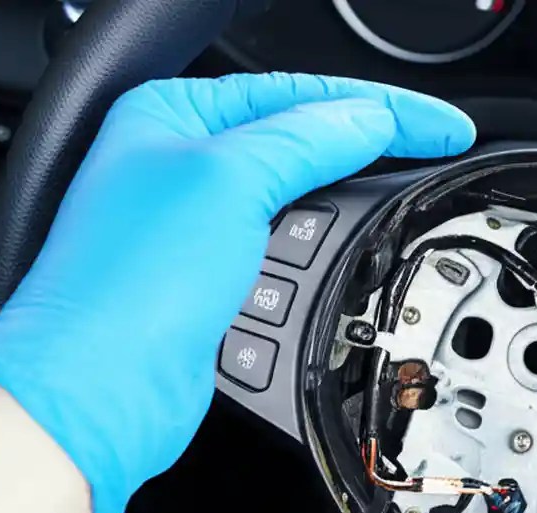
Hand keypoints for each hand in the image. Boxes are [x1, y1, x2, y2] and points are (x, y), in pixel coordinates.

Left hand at [0, 73, 475, 512]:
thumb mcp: (231, 181)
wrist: (96, 392)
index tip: (439, 125)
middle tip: (437, 151)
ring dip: (344, 210)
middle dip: (368, 151)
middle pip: (301, 142)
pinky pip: (287, 255)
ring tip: (401, 200)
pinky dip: (321, 257)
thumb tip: (368, 119)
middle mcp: (180, 166)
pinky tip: (348, 257)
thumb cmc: (126, 285)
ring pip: (299, 202)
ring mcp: (197, 228)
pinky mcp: (214, 284)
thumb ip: (309, 140)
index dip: (379, 108)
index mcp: (173, 116)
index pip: (298, 94)